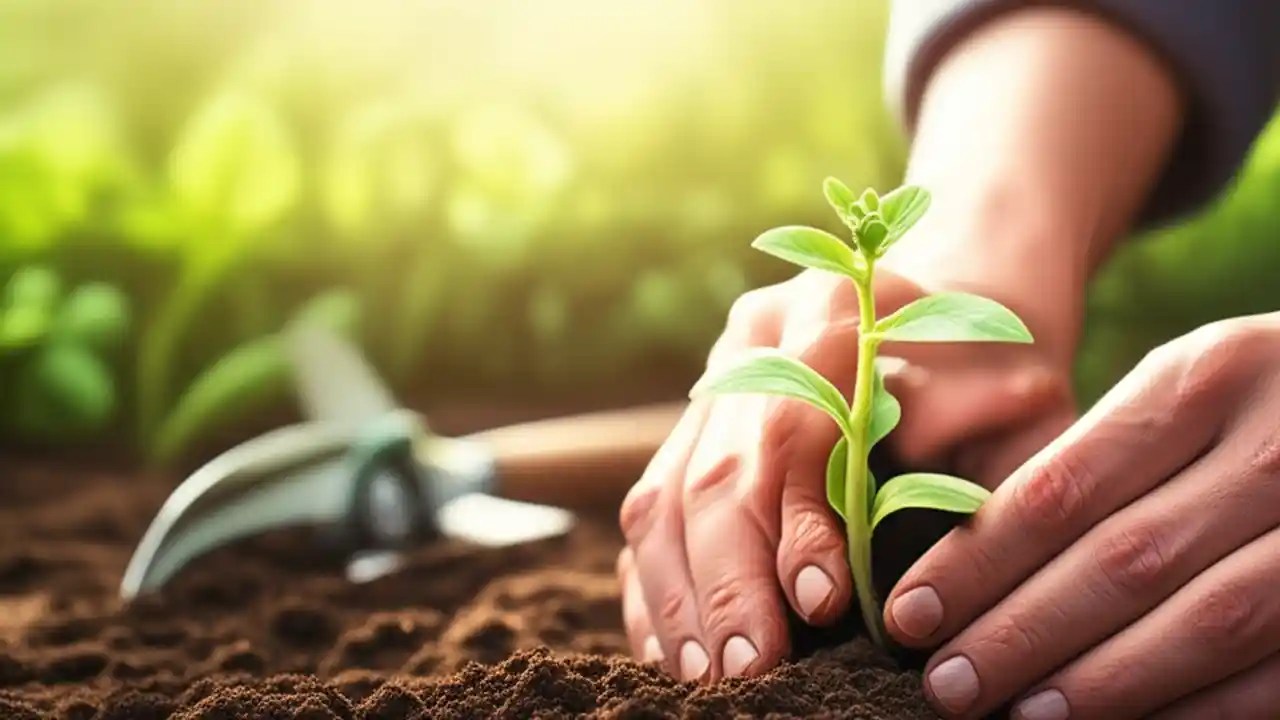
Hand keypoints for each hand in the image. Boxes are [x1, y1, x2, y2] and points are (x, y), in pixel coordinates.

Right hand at [617, 265, 1073, 681]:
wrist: (954, 300)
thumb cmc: (994, 369)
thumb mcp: (1016, 406)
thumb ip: (975, 475)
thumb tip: (911, 598)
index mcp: (832, 310)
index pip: (795, 426)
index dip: (800, 524)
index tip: (819, 606)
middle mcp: (754, 340)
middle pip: (716, 472)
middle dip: (726, 583)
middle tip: (748, 668)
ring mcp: (711, 382)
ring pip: (663, 497)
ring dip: (679, 597)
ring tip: (703, 676)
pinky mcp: (691, 427)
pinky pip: (650, 513)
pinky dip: (655, 588)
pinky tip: (673, 649)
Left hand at [884, 314, 1279, 718]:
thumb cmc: (1260, 397)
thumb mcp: (1184, 387)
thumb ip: (1099, 459)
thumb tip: (977, 554)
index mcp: (1203, 380)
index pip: (1061, 489)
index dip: (977, 563)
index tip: (909, 614)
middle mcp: (1272, 448)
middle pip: (1121, 563)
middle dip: (1020, 634)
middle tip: (947, 686)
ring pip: (1202, 624)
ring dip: (1100, 683)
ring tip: (1018, 715)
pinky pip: (1275, 669)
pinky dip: (1195, 706)